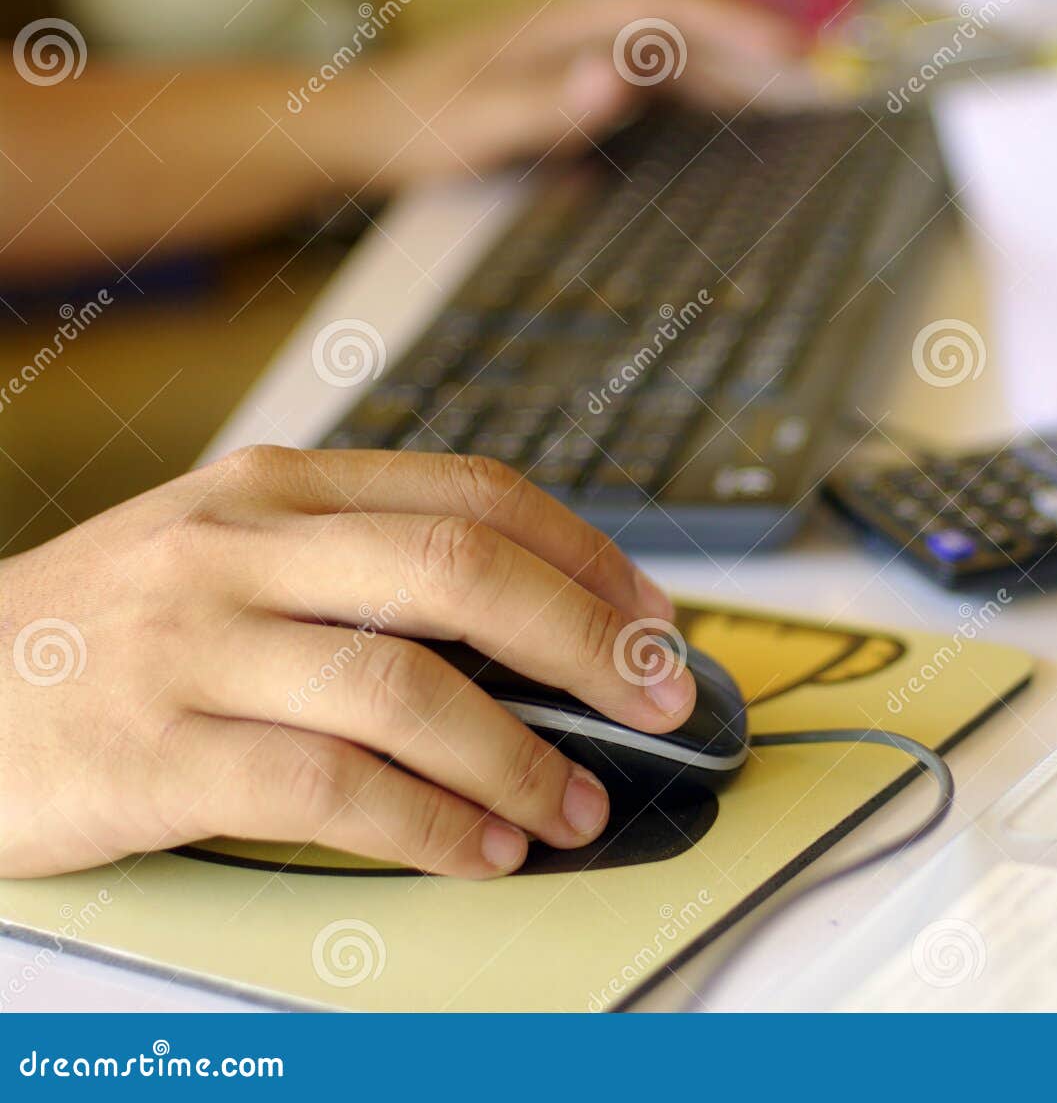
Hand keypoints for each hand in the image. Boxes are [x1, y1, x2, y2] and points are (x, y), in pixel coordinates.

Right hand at [0, 447, 693, 879]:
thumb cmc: (118, 630)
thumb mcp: (236, 557)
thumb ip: (366, 572)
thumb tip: (536, 629)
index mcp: (280, 488)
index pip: (473, 495)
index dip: (586, 556)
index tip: (651, 619)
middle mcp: (241, 547)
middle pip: (461, 573)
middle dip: (586, 643)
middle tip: (656, 705)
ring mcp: (193, 645)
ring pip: (407, 688)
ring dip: (521, 757)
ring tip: (577, 805)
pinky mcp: (154, 751)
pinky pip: (331, 789)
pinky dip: (430, 826)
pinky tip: (479, 850)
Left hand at [329, 0, 811, 187]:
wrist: (363, 133)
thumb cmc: (414, 124)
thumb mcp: (474, 121)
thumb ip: (546, 102)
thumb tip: (622, 78)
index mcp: (569, 29)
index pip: (672, 13)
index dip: (739, 29)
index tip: (795, 54)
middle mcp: (588, 39)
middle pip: (693, 35)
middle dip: (764, 51)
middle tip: (835, 79)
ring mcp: (588, 65)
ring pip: (686, 63)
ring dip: (746, 77)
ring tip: (809, 102)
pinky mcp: (584, 96)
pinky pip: (664, 93)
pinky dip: (711, 103)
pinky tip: (738, 126)